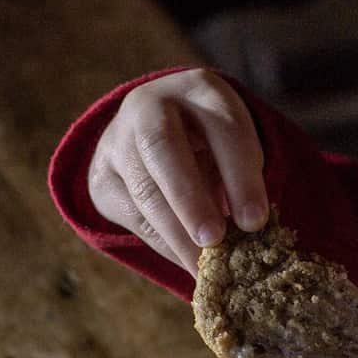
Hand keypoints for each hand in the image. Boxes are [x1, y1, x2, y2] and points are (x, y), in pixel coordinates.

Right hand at [87, 68, 268, 274]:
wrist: (155, 129)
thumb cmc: (212, 143)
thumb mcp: (234, 145)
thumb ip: (243, 179)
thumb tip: (248, 233)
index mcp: (199, 89)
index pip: (222, 129)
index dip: (240, 177)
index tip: (255, 221)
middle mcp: (149, 106)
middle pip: (164, 149)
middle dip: (190, 200)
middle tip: (214, 242)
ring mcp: (118, 139)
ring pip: (143, 188)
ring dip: (176, 234)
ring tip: (204, 268)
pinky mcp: (101, 175)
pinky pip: (131, 214)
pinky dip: (162, 242)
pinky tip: (185, 261)